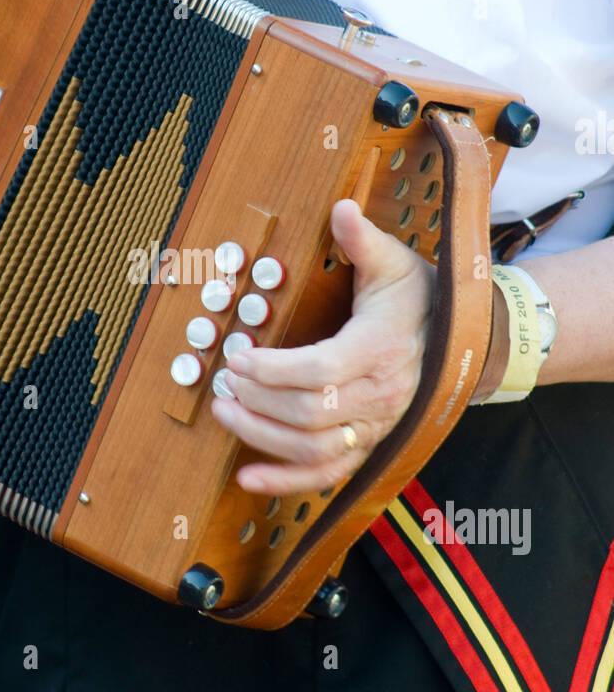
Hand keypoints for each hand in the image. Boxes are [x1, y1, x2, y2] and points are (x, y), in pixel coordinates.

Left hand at [210, 198, 435, 494]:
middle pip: (309, 413)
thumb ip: (363, 239)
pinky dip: (285, 482)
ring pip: (313, 449)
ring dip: (261, 436)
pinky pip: (327, 475)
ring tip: (225, 412)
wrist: (467, 339)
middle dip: (258, 399)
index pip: (320, 370)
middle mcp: (381, 396)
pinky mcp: (369, 444)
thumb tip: (341, 208)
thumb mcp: (394, 262)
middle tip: (225, 380)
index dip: (272, 369)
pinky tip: (247, 478)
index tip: (238, 355)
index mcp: (381, 349)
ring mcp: (375, 425)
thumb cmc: (421, 297)